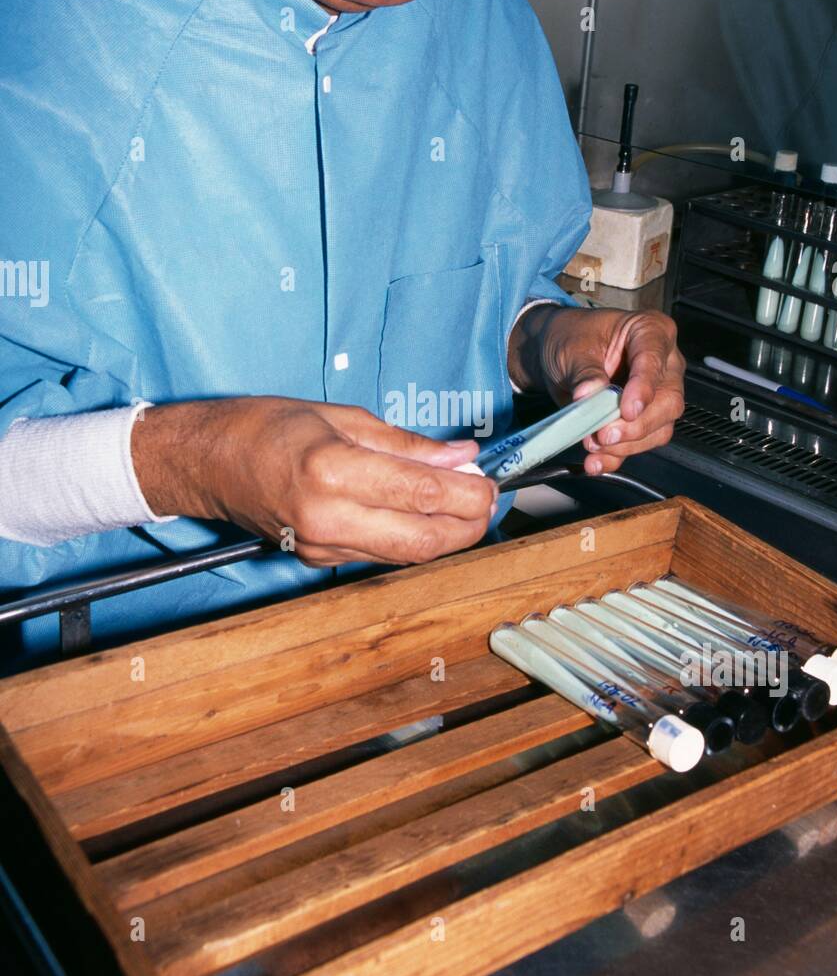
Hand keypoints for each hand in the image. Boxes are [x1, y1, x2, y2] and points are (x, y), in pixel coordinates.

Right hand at [132, 397, 497, 566]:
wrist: (207, 463)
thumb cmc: (265, 427)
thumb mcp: (341, 416)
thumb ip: (405, 444)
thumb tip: (460, 457)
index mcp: (331, 469)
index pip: (420, 493)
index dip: (468, 492)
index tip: (490, 481)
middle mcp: (327, 516)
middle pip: (422, 539)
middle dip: (468, 525)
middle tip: (488, 502)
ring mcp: (320, 545)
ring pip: (406, 555)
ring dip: (446, 536)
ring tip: (465, 507)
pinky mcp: (317, 559)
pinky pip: (381, 555)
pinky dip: (413, 540)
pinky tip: (426, 518)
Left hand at [535, 306, 685, 474]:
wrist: (556, 353)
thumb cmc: (571, 337)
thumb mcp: (571, 348)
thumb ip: (584, 372)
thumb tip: (590, 395)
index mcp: (650, 331)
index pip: (655, 360)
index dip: (644, 387)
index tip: (627, 409)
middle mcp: (662, 364)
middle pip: (668, 401)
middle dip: (637, 425)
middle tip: (606, 433)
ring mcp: (655, 394)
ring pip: (660, 429)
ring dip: (626, 444)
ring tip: (593, 443)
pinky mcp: (641, 419)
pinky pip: (640, 444)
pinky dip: (616, 457)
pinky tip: (596, 461)